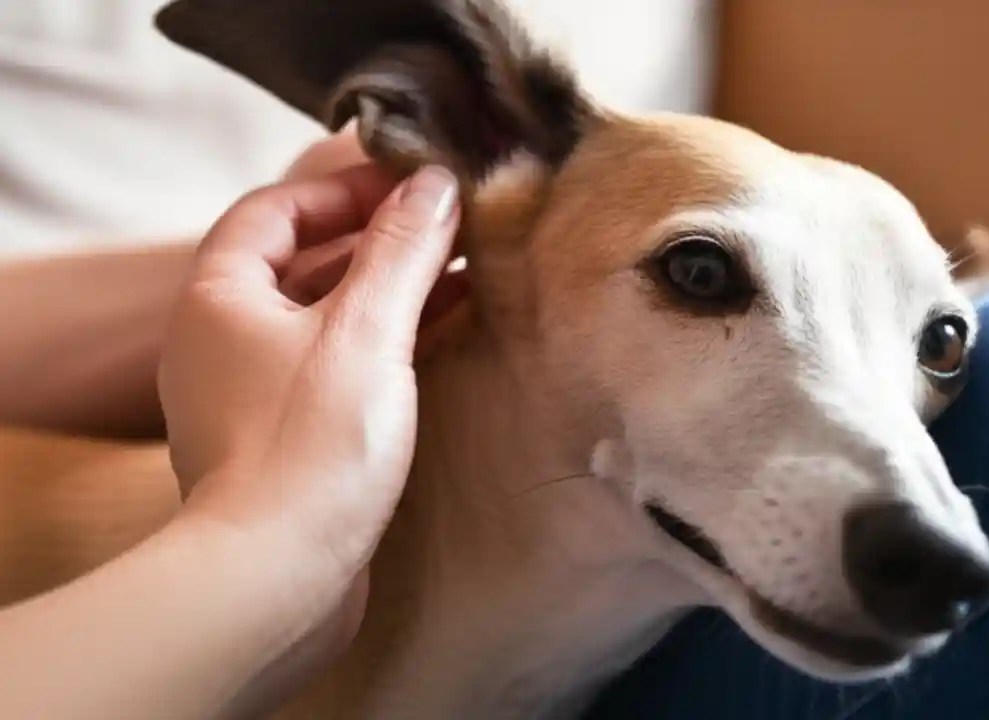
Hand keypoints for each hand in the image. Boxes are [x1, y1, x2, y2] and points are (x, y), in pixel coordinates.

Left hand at [157, 160, 462, 711]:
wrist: (275, 578)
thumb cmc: (310, 447)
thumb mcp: (367, 331)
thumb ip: (403, 250)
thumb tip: (435, 182)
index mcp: (219, 296)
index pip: (275, 209)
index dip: (343, 188)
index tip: (411, 185)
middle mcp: (220, 339)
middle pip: (303, 262)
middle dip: (379, 240)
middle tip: (450, 226)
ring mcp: (248, 394)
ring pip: (324, 319)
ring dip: (390, 292)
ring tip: (465, 275)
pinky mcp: (281, 440)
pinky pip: (334, 368)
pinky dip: (384, 344)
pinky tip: (444, 338)